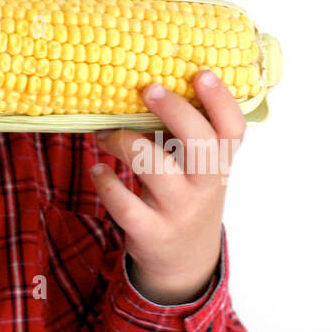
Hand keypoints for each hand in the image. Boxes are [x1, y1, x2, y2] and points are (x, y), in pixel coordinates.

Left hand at [91, 70, 244, 303]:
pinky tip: (97, 170)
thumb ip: (186, 130)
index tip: (201, 72)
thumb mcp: (198, 167)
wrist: (184, 259)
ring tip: (104, 135)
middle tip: (147, 88)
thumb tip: (147, 75)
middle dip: (174, 111)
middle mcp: (205, 185)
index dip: (221, 100)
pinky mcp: (151, 231)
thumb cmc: (186, 193)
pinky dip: (106, 182)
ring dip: (125, 142)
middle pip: (201, 144)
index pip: (233, 130)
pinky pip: (125, 204)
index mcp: (220, 162)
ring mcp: (179, 210)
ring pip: (157, 169)